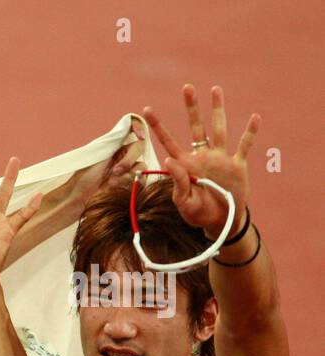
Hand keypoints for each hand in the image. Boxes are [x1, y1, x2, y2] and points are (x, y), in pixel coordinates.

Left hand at [65, 117, 146, 210]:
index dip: (138, 128)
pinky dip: (131, 184)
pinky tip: (117, 188)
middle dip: (128, 160)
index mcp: (116, 144)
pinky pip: (142, 180)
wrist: (80, 195)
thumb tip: (127, 125)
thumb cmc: (85, 174)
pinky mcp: (131, 183)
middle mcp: (124, 154)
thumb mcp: (98, 153)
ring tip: (111, 183)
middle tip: (115, 171)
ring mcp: (129, 169)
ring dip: (128, 175)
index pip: (133, 128)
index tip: (140, 135)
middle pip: (139, 147)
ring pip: (141, 165)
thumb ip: (114, 140)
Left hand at [144, 84, 257, 238]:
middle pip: (196, 127)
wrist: (221, 222)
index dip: (158, 126)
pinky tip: (255, 117)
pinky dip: (250, 133)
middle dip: (191, 108)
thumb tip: (169, 161)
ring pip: (219, 129)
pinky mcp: (237, 165)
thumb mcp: (183, 202)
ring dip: (218, 110)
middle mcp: (202, 157)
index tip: (147, 108)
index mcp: (185, 165)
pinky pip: (244, 146)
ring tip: (215, 89)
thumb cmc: (198, 214)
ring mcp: (220, 159)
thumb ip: (178, 182)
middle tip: (187, 87)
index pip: (168, 142)